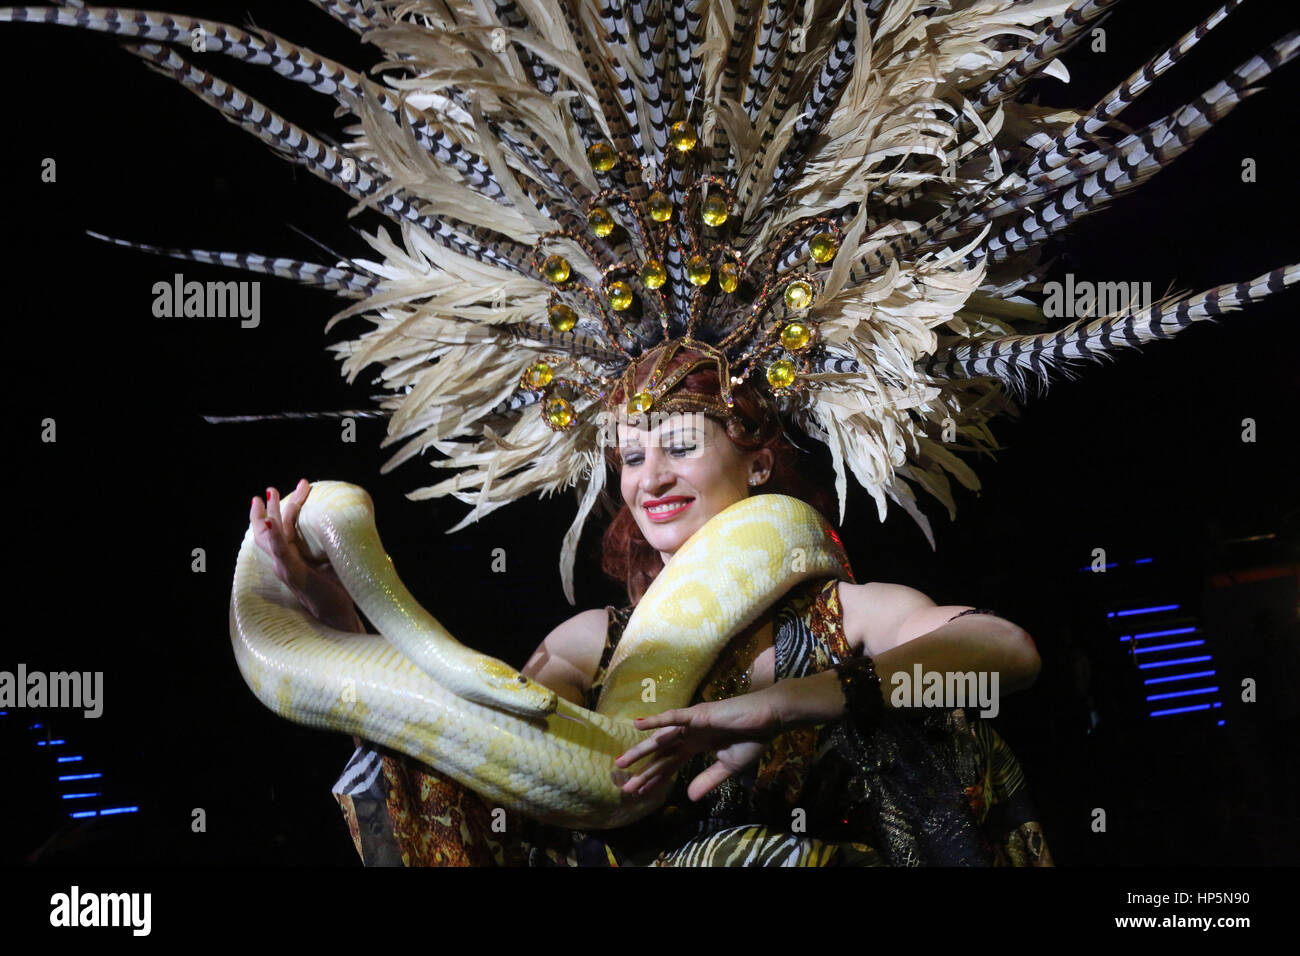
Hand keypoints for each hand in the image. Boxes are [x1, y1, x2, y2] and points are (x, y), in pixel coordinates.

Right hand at [250, 479, 362, 632]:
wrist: (339, 617)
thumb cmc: (339, 591)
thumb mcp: (337, 561)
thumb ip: (337, 546)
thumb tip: (356, 525)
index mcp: (295, 557)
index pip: (286, 527)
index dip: (286, 507)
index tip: (297, 487)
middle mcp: (286, 561)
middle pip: (272, 529)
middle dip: (271, 507)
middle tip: (269, 489)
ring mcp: (287, 568)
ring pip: (270, 538)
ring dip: (268, 516)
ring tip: (263, 499)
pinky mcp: (294, 575)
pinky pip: (282, 553)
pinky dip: (274, 538)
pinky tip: (269, 524)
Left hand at [614, 687, 785, 801]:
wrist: (770, 718)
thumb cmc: (753, 738)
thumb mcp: (729, 766)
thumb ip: (708, 780)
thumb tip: (688, 798)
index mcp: (697, 745)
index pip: (670, 764)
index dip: (655, 778)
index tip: (639, 792)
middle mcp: (690, 734)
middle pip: (661, 755)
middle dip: (644, 771)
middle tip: (624, 787)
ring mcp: (692, 723)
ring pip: (661, 739)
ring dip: (641, 751)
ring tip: (622, 762)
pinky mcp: (699, 714)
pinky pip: (674, 718)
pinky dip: (656, 721)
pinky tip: (639, 725)